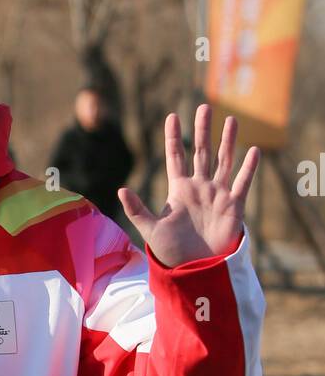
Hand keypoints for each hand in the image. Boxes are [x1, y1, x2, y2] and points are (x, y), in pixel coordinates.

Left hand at [118, 104, 259, 267]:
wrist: (195, 269)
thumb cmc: (171, 252)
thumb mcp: (150, 229)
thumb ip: (137, 209)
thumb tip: (121, 189)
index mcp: (179, 189)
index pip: (176, 157)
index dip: (173, 137)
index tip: (172, 115)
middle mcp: (199, 187)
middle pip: (201, 152)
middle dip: (202, 129)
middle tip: (204, 106)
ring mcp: (217, 195)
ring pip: (224, 161)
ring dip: (228, 141)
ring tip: (232, 119)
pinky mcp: (233, 206)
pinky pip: (242, 183)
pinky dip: (248, 168)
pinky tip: (253, 150)